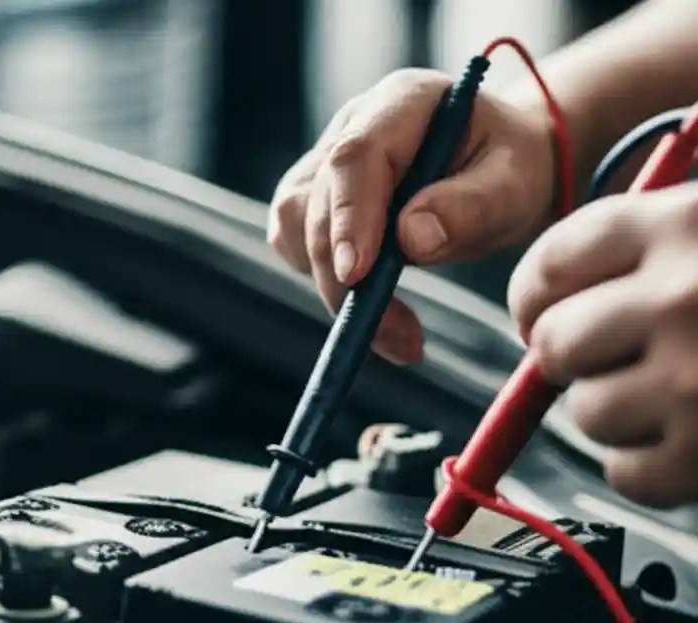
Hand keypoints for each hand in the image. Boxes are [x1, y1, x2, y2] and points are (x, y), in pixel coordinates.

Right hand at [268, 69, 555, 363]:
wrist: (499, 171)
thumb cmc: (510, 170)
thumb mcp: (514, 185)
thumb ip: (470, 206)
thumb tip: (413, 239)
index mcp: (404, 102)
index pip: (355, 156)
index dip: (349, 217)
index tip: (358, 276)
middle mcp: (353, 124)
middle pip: (316, 198)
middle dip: (344, 274)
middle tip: (396, 335)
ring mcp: (325, 159)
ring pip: (294, 222)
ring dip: (330, 284)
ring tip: (394, 330)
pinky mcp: (312, 197)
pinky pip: (293, 241)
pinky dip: (323, 281)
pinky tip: (371, 305)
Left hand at [509, 184, 697, 507]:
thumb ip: (649, 246)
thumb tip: (548, 304)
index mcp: (681, 224)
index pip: (550, 264)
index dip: (536, 297)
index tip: (547, 311)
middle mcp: (681, 296)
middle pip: (553, 343)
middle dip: (575, 358)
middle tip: (623, 357)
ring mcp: (695, 378)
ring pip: (585, 411)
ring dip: (616, 411)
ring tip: (677, 393)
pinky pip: (627, 472)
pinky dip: (647, 466)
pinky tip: (685, 437)